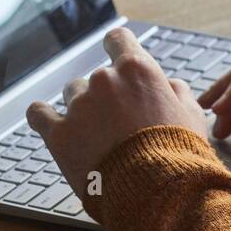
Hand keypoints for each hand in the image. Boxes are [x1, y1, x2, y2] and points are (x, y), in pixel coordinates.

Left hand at [26, 28, 208, 213]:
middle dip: (106, 96)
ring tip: (96, 138)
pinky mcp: (59, 134)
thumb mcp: (191, 115)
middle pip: (97, 77)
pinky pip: (39, 115)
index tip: (115, 55)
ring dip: (82, 109)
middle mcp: (104, 80)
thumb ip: (177, 91)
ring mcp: (79, 106)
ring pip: (73, 95)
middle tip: (119, 124)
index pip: (118, 39)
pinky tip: (46, 121)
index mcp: (136, 69)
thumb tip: (169, 85)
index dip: (117, 47)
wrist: (155, 191)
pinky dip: (43, 117)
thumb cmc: (178, 153)